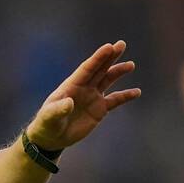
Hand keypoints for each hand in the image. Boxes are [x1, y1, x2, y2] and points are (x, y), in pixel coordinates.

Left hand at [25, 41, 139, 150]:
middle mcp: (84, 88)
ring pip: (107, 80)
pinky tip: (136, 92)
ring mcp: (92, 97)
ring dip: (118, 72)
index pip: (87, 68)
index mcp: (71, 85)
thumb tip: (68, 103)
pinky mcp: (99, 109)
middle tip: (121, 44)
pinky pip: (115, 100)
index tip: (109, 47)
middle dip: (109, 57)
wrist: (52, 138)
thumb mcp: (49, 116)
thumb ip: (58, 109)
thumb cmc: (47, 124)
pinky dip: (125, 96)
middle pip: (99, 69)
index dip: (98, 58)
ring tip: (130, 65)